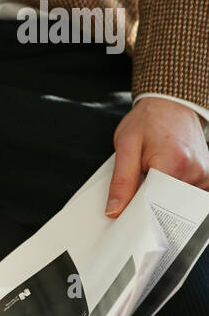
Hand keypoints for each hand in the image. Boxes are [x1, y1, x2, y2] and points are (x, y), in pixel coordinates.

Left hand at [105, 97, 208, 215]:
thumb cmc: (148, 120)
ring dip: (163, 195)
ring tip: (156, 171)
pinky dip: (174, 191)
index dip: (137, 208)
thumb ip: (121, 181)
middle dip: (151, 201)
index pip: (154, 204)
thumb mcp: (126, 145)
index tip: (125, 210)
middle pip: (168, 206)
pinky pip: (188, 196)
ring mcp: (204, 175)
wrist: (170, 105)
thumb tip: (115, 209)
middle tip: (141, 181)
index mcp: (173, 162)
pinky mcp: (207, 178)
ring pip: (178, 203)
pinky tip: (167, 174)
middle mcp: (194, 171)